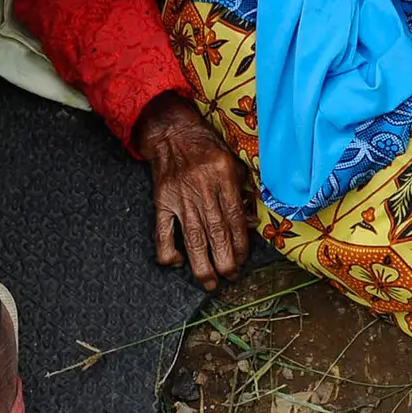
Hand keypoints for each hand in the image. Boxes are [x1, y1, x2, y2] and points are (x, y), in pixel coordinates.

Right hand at [134, 93, 249, 289]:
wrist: (171, 130)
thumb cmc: (205, 145)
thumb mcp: (232, 158)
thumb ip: (243, 186)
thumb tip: (251, 219)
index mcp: (222, 175)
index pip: (234, 218)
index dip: (240, 243)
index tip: (243, 260)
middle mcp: (202, 188)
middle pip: (215, 232)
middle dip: (224, 260)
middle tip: (231, 277)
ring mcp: (179, 196)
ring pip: (192, 237)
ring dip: (202, 264)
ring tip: (210, 283)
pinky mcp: (161, 201)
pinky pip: (162, 231)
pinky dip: (168, 250)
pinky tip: (178, 262)